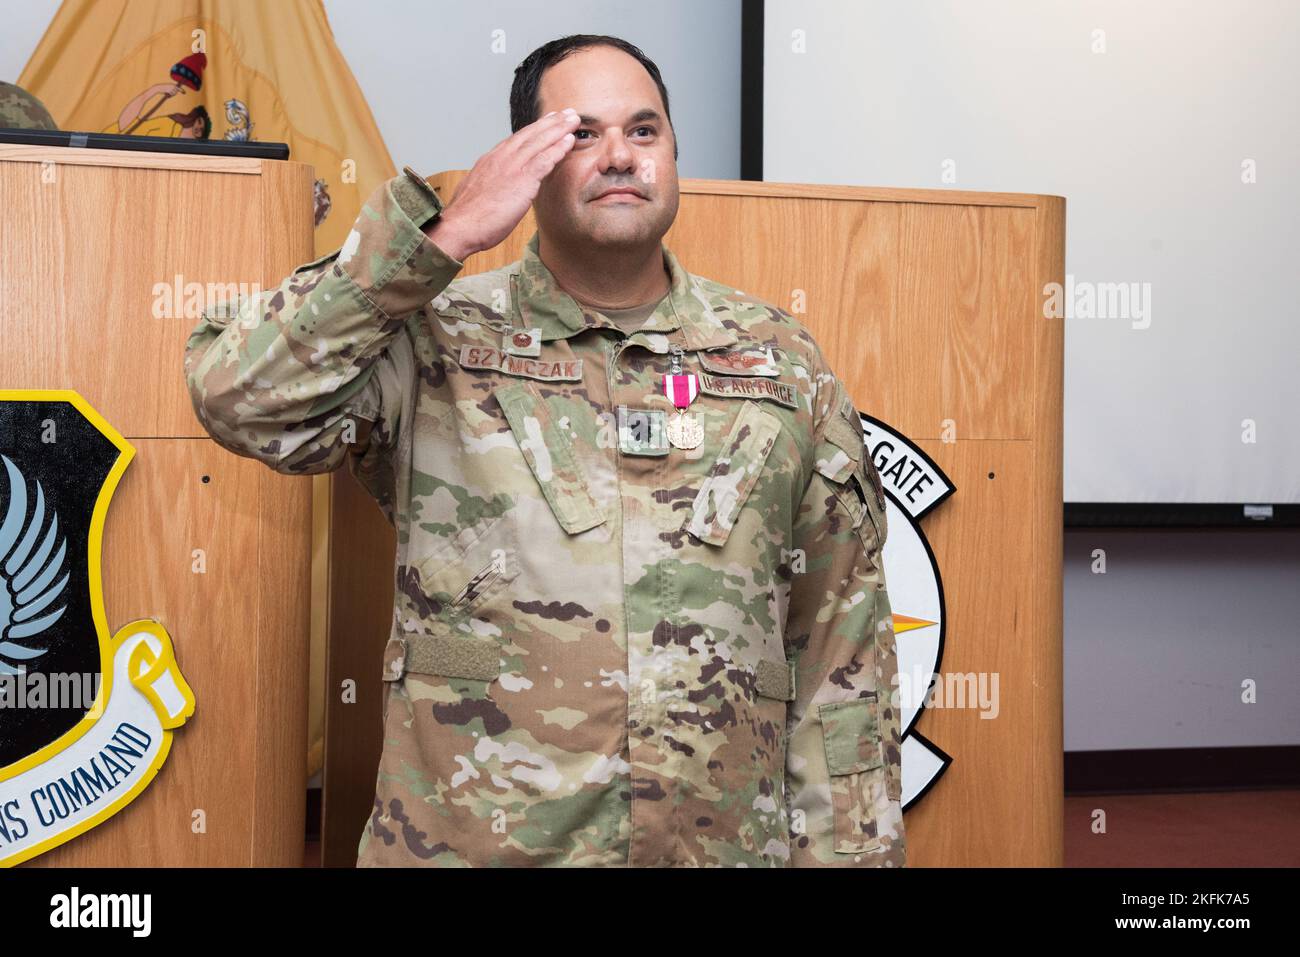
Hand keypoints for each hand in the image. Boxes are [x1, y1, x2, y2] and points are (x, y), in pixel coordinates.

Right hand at [423, 109, 579, 260]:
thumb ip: (489, 184)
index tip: (547, 121)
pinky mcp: (521, 180)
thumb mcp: (476, 193)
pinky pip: (544, 160)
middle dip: (550, 122)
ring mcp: (511, 167)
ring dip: (559, 129)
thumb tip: (493, 187)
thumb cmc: (467, 217)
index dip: (534, 129)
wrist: (459, 226)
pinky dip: (557, 149)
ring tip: (574, 119)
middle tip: (567, 112)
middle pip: (530, 134)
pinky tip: (569, 141)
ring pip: (539, 141)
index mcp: (490, 160)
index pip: (516, 140)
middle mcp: (501, 158)